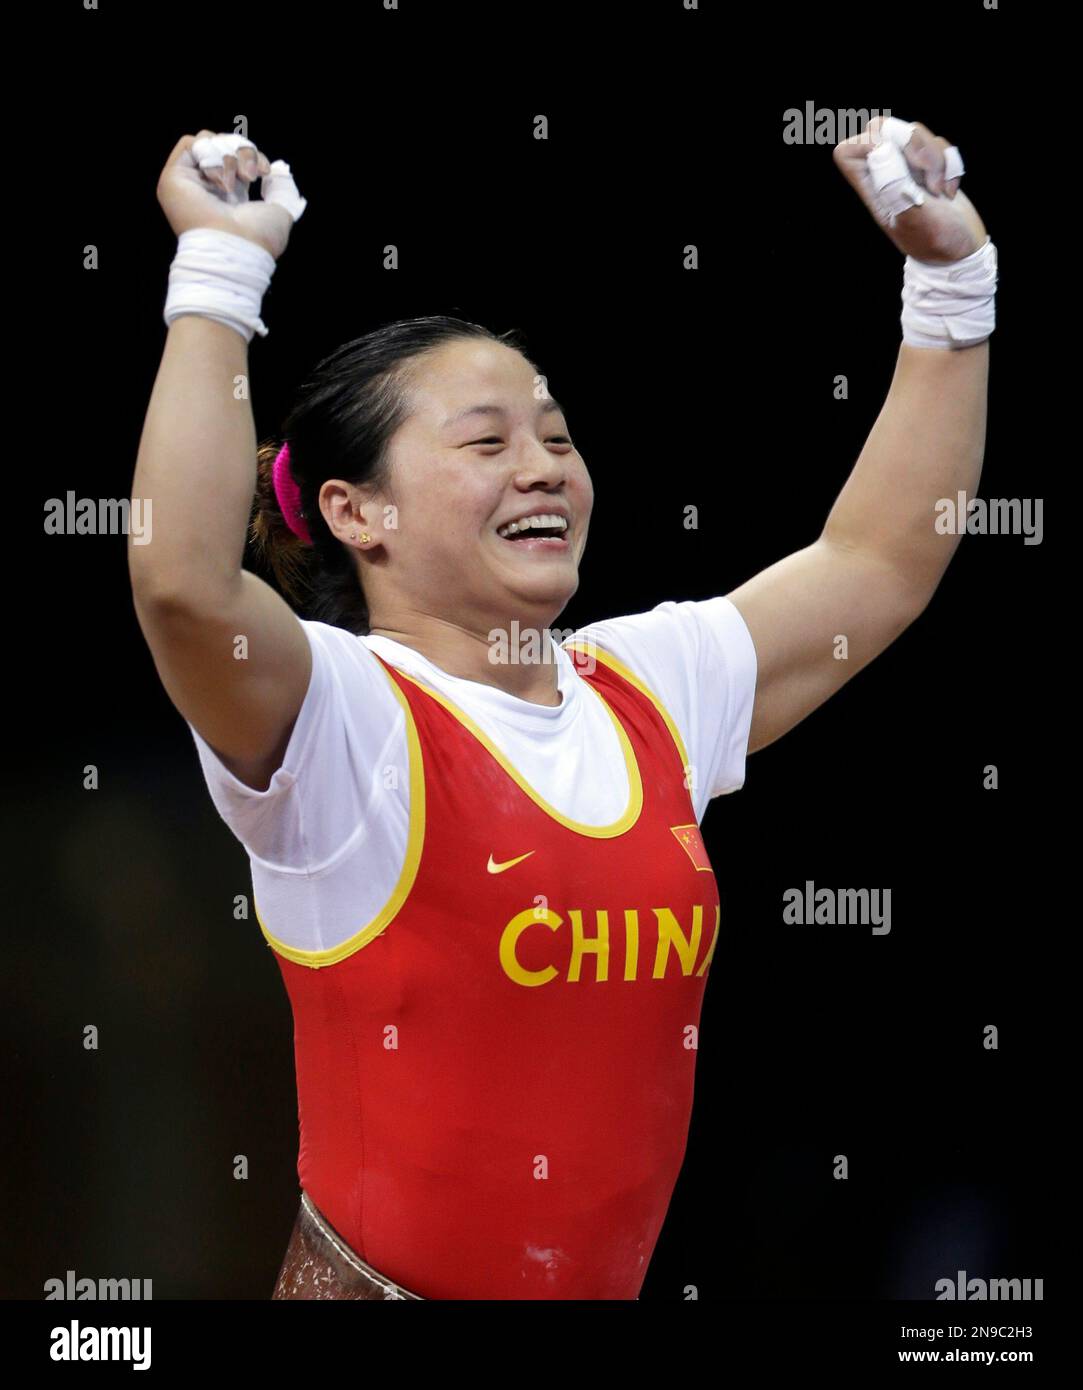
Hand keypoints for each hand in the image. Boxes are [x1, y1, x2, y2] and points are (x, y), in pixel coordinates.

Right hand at [156, 130, 299, 260]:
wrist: (235, 248)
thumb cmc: (258, 238)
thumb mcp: (281, 210)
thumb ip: (282, 187)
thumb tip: (279, 169)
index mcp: (231, 196)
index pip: (236, 157)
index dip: (252, 155)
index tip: (266, 171)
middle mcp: (208, 188)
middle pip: (222, 144)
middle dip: (242, 151)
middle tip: (251, 176)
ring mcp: (190, 182)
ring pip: (208, 141)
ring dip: (228, 155)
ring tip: (235, 181)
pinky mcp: (174, 177)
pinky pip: (191, 144)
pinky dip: (211, 153)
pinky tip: (220, 180)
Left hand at [833, 117, 986, 262]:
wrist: (962, 252)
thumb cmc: (935, 241)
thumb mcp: (915, 218)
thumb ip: (895, 186)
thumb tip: (879, 149)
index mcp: (871, 190)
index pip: (847, 152)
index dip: (868, 145)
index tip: (894, 163)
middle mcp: (885, 175)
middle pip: (882, 127)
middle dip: (911, 142)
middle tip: (926, 171)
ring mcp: (908, 169)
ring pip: (915, 132)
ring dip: (936, 158)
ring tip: (939, 192)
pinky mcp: (930, 167)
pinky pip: (938, 143)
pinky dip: (949, 163)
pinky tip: (948, 191)